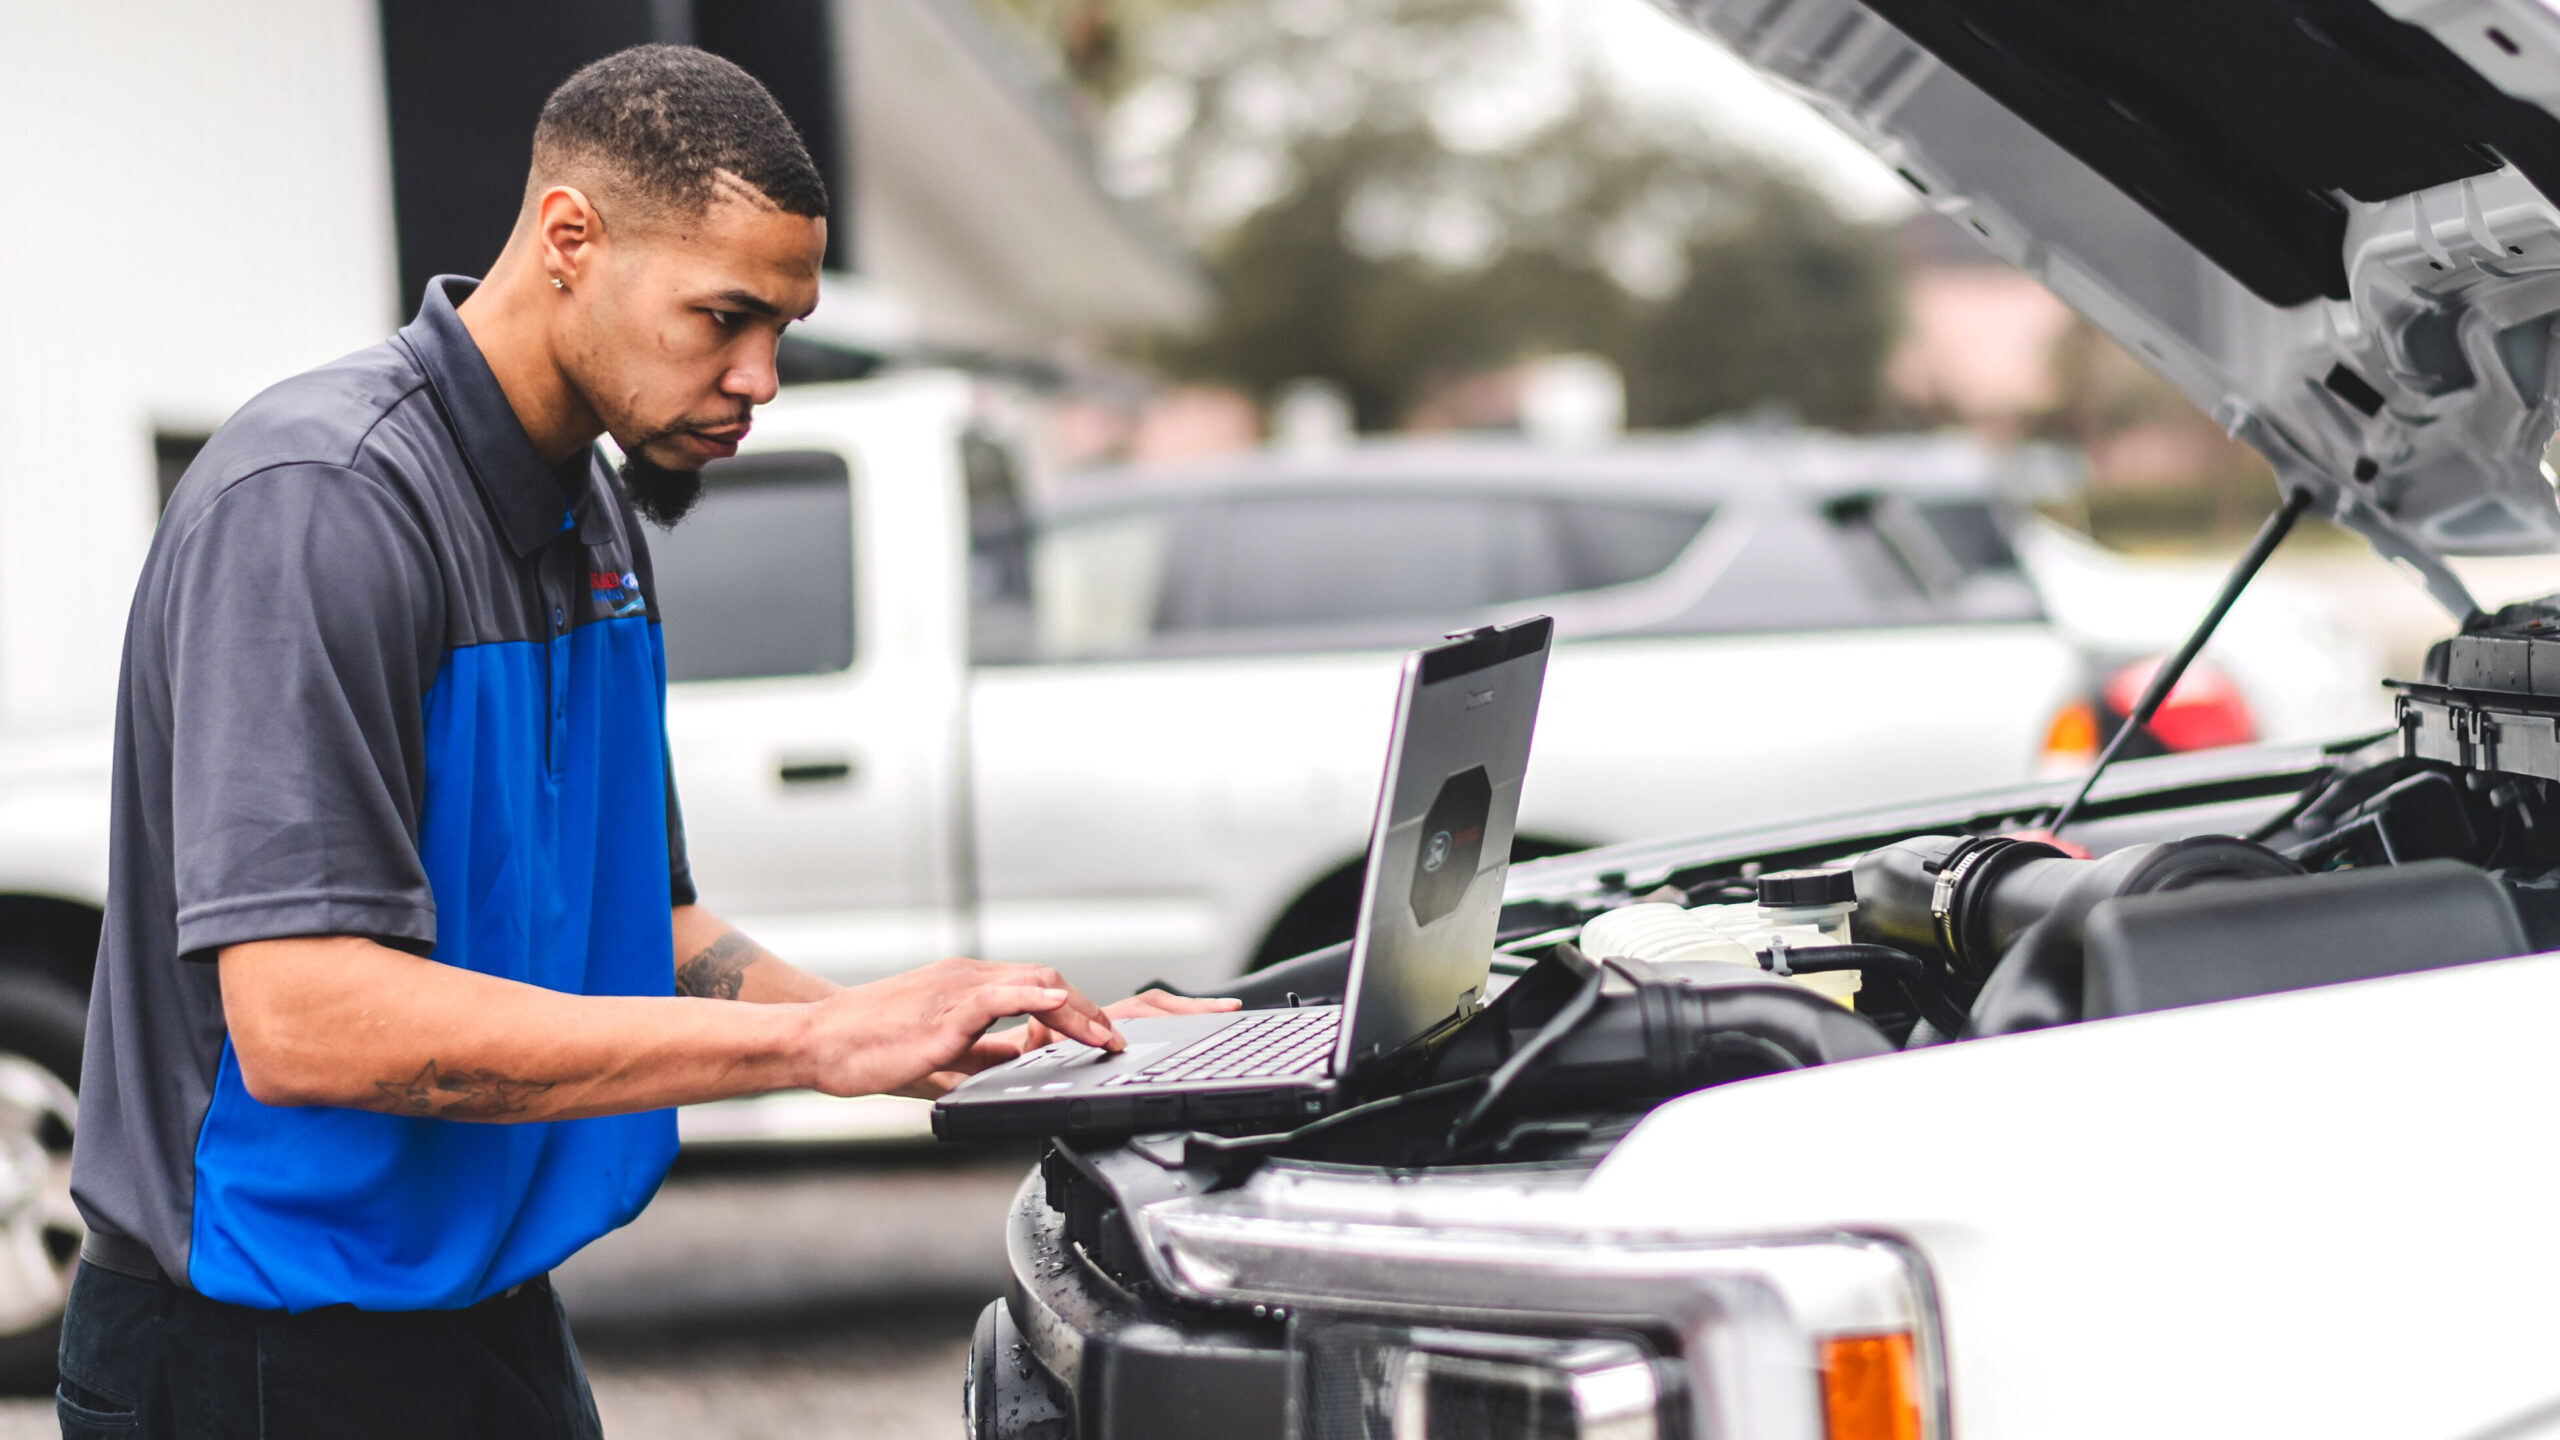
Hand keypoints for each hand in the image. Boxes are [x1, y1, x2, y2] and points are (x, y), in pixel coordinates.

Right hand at [793, 957, 1122, 1099]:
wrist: (819, 1040)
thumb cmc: (871, 1045)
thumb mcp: (945, 1053)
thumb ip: (985, 1055)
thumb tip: (1026, 1066)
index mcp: (967, 986)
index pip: (1037, 986)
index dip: (1077, 1010)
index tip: (1101, 1036)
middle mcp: (966, 979)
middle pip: (1046, 981)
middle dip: (1089, 1011)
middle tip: (1114, 1041)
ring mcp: (954, 993)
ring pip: (1031, 985)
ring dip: (1076, 1012)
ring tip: (1102, 1038)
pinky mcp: (939, 1016)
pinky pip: (994, 997)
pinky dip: (1031, 1000)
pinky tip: (1054, 1009)